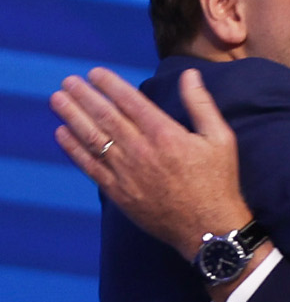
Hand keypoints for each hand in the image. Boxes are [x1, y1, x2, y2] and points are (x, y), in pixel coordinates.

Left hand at [50, 67, 249, 259]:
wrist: (209, 228)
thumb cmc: (218, 182)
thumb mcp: (221, 139)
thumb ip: (202, 105)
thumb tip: (190, 75)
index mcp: (166, 134)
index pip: (130, 101)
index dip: (109, 84)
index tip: (94, 73)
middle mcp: (141, 150)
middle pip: (105, 116)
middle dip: (84, 95)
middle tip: (68, 81)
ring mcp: (126, 172)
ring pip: (92, 137)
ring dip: (72, 116)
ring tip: (58, 100)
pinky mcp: (118, 192)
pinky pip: (89, 166)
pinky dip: (73, 148)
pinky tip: (62, 133)